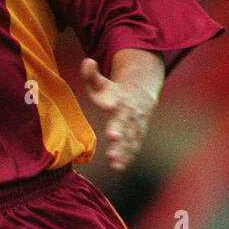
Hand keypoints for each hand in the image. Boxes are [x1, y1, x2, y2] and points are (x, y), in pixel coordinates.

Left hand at [80, 56, 158, 172]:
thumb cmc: (114, 91)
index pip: (116, 100)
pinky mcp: (136, 135)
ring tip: (114, 162)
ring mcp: (135, 125)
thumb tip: (87, 61)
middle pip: (125, 122)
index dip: (112, 102)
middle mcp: (129, 113)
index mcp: (119, 98)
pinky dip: (128, 156)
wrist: (141, 93)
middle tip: (113, 137)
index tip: (108, 104)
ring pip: (130, 138)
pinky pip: (133, 146)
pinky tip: (119, 167)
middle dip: (119, 130)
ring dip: (123, 149)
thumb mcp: (102, 82)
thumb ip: (92, 74)